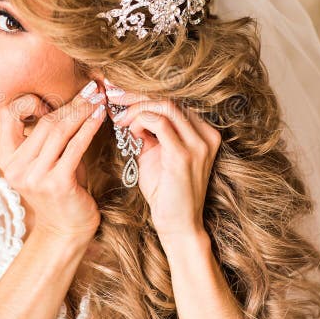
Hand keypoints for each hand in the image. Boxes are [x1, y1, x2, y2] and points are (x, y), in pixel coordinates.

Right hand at [0, 80, 107, 241]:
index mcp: (7, 159)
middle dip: (72, 102)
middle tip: (91, 89)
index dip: (29, 101)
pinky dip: (89, 127)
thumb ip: (50, 135)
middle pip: (44, 121)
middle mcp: (16, 167)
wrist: (67, 230)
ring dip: (83, 110)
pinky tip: (100, 116)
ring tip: (98, 99)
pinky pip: (75, 146)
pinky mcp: (57, 183)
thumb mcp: (48, 160)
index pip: (7, 115)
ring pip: (59, 130)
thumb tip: (73, 98)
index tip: (54, 99)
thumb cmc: (62, 190)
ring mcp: (35, 177)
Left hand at [104, 79, 221, 243]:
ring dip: (137, 109)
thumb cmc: (166, 192)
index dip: (145, 95)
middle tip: (113, 98)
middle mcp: (206, 135)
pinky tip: (131, 132)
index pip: (174, 101)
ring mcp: (198, 144)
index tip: (120, 92)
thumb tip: (127, 110)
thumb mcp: (156, 155)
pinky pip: (159, 123)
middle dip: (137, 96)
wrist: (178, 225)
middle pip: (170, 99)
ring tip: (121, 120)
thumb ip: (148, 132)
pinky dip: (140, 121)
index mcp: (204, 132)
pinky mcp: (183, 155)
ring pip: (165, 106)